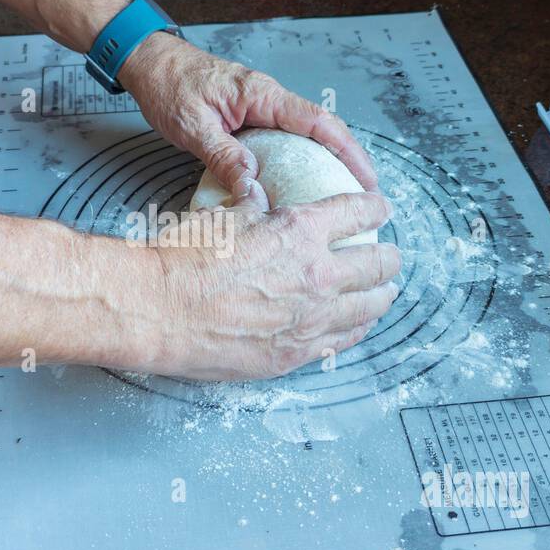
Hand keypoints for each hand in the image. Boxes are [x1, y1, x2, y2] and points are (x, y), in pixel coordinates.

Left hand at [118, 33, 378, 206]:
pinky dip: (297, 156)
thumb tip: (252, 189)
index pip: (318, 122)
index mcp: (261, 95)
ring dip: (324, 159)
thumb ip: (224, 157)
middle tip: (361, 194)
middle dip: (346, 159)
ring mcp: (260, 105)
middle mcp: (267, 97)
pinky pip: (283, 135)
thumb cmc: (167, 84)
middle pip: (321, 128)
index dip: (347, 150)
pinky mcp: (248, 113)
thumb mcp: (193, 126)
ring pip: (304, 133)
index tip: (366, 177)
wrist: (148, 61)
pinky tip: (296, 181)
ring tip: (337, 194)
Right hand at [127, 192, 399, 379]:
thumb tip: (259, 195)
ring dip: (382, 296)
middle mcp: (317, 275)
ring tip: (385, 292)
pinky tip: (357, 325)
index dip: (375, 208)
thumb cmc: (184, 260)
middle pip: (378, 264)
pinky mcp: (294, 354)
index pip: (358, 213)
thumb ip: (252, 206)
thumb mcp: (222, 215)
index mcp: (300, 231)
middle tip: (391, 255)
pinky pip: (342, 341)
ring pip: (370, 307)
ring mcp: (310, 320)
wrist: (159, 311)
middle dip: (390, 257)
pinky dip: (356, 328)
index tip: (380, 208)